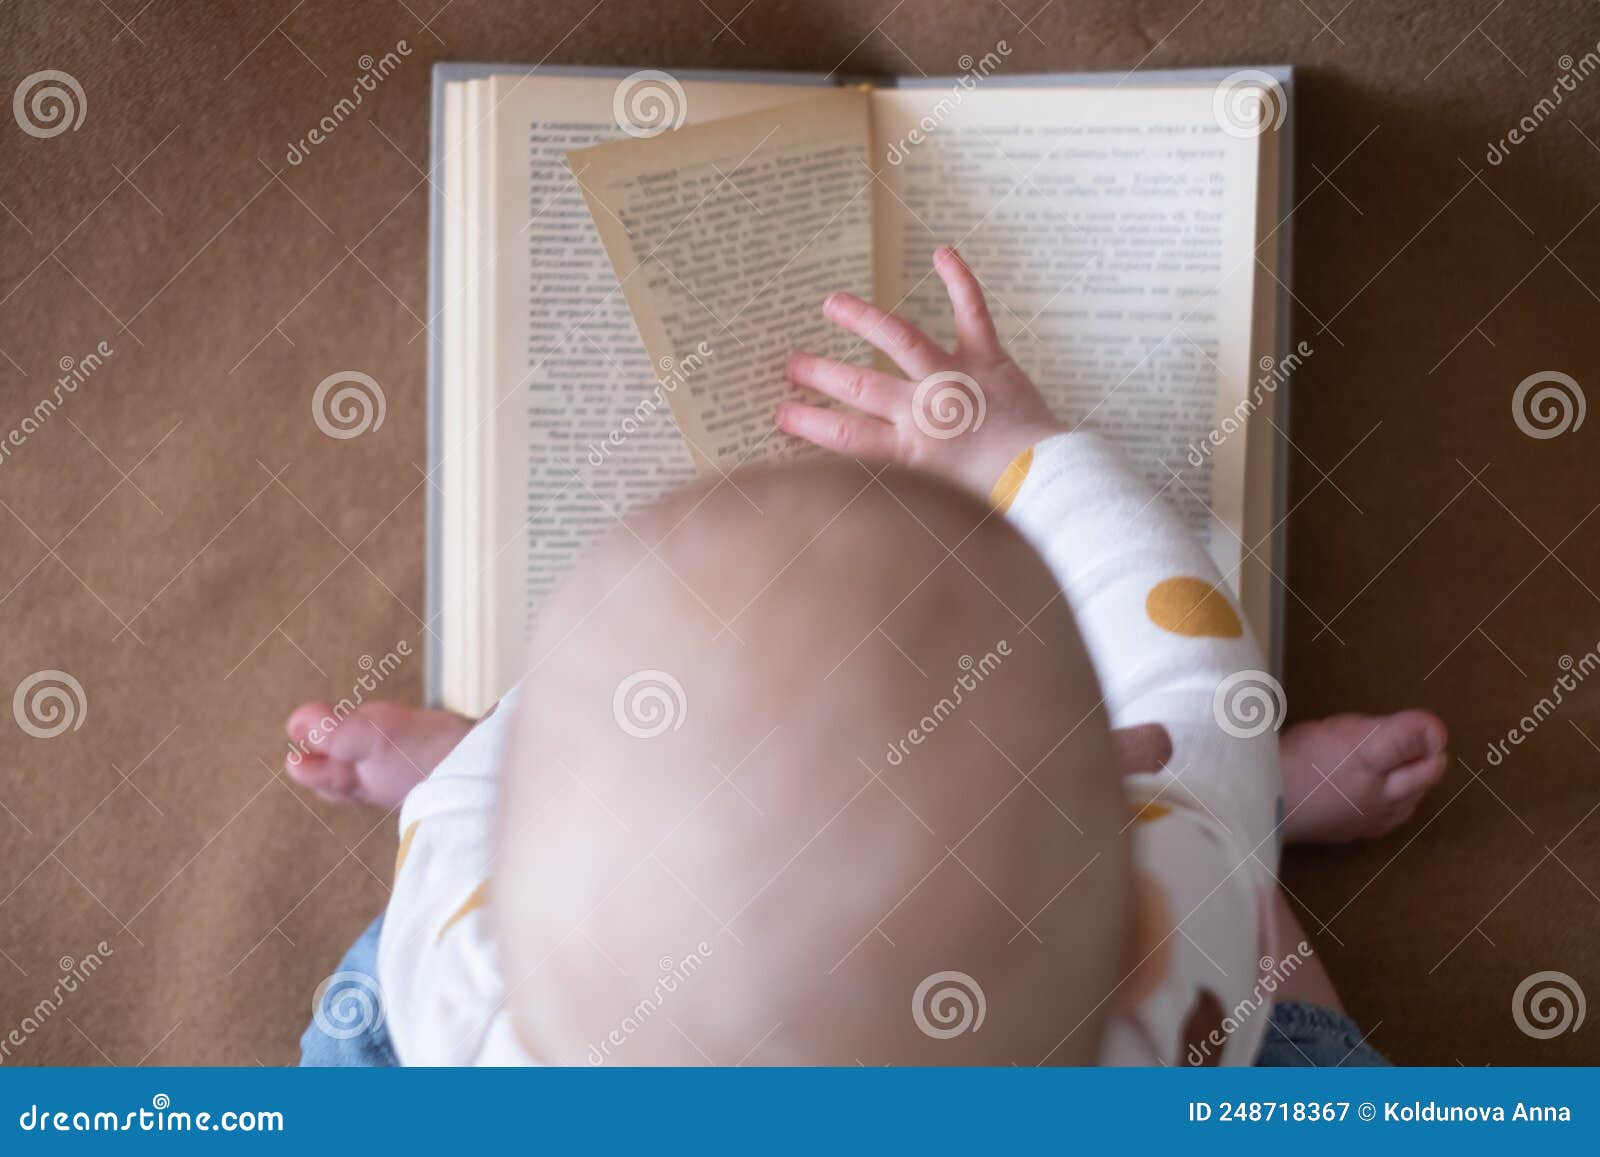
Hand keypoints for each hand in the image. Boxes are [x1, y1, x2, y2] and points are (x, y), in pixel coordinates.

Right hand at [778, 247, 1063, 497]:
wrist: (1043, 482)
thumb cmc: (992, 500)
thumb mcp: (933, 501)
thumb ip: (897, 486)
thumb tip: (856, 491)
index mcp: (908, 451)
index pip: (846, 435)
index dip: (810, 422)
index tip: (781, 412)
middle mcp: (924, 409)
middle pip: (860, 387)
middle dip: (820, 374)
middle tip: (791, 363)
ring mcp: (955, 379)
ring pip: (900, 339)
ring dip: (863, 318)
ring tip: (831, 303)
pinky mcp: (989, 360)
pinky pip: (971, 312)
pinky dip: (959, 280)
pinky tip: (942, 252)